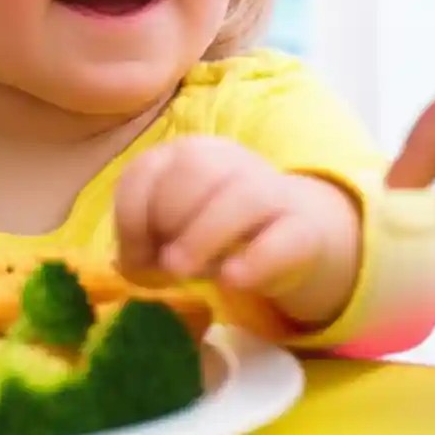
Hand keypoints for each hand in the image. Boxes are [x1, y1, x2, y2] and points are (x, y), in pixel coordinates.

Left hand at [114, 136, 359, 326]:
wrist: (291, 238)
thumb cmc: (216, 233)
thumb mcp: (173, 232)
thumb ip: (146, 240)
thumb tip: (131, 264)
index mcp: (190, 154)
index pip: (148, 168)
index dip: (130, 215)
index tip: (133, 257)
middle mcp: (231, 162)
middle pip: (195, 168)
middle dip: (167, 216)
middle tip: (163, 264)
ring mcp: (273, 192)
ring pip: (243, 196)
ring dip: (203, 235)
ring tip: (182, 272)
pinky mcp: (304, 231)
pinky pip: (285, 238)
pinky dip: (255, 260)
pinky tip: (230, 280)